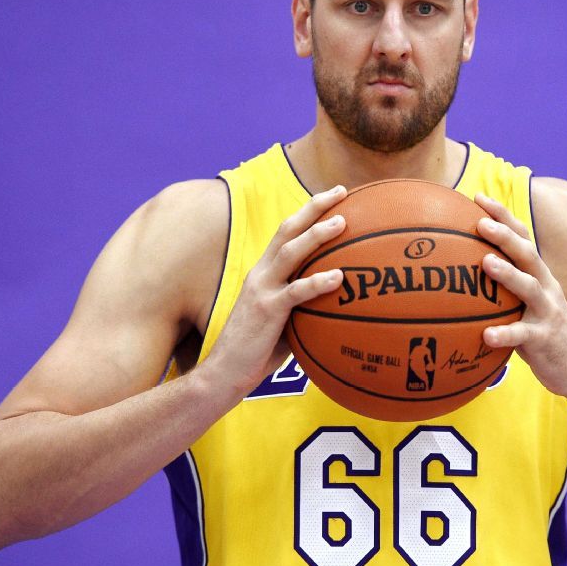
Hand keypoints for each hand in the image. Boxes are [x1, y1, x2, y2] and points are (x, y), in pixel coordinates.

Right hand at [207, 185, 348, 394]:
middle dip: (314, 207)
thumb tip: (337, 303)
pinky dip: (318, 281)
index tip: (332, 198)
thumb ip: (302, 306)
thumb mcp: (281, 321)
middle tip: (341, 192)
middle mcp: (260, 274)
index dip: (307, 212)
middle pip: (288, 230)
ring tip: (343, 223)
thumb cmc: (255, 352)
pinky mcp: (267, 311)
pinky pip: (296, 292)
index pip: (285, 233)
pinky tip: (339, 277)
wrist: (223, 373)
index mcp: (262, 273)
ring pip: (291, 252)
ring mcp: (262, 290)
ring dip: (317, 234)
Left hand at [474, 193, 566, 396]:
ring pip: (528, 288)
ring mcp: (547, 313)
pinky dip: (504, 334)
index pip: (522, 238)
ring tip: (486, 264)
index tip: (478, 197)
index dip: (503, 216)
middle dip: (505, 235)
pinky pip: (522, 336)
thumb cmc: (546, 337)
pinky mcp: (545, 340)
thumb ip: (505, 291)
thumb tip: (466, 275)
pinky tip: (486, 336)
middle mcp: (546, 288)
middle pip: (527, 254)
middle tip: (480, 222)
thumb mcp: (527, 308)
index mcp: (540, 277)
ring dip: (507, 274)